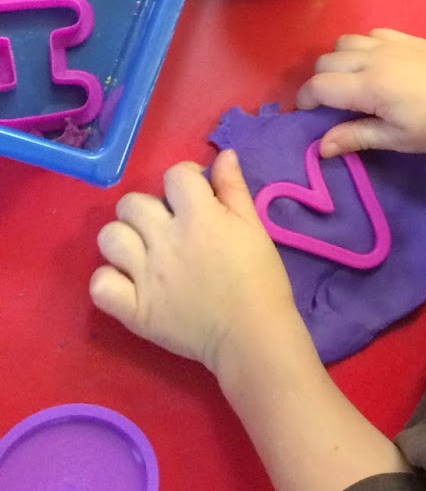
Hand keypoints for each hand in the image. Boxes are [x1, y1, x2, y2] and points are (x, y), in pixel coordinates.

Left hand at [90, 149, 304, 375]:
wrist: (253, 335)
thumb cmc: (260, 280)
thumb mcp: (254, 227)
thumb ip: (234, 189)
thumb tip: (221, 155)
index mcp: (200, 218)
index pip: (174, 175)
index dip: (185, 179)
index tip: (195, 195)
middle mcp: (166, 242)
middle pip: (131, 203)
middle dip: (149, 208)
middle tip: (166, 227)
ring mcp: (145, 277)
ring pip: (109, 237)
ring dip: (124, 239)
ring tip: (143, 252)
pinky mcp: (134, 310)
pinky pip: (99, 284)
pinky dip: (110, 280)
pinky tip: (128, 283)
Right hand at [296, 29, 425, 156]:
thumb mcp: (400, 140)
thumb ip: (357, 137)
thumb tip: (320, 147)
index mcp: (370, 85)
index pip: (319, 85)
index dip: (305, 102)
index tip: (308, 119)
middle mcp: (374, 57)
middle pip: (326, 61)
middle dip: (320, 83)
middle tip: (333, 108)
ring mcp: (391, 42)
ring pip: (344, 42)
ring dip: (339, 62)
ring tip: (353, 87)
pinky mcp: (407, 37)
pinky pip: (369, 34)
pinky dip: (361, 48)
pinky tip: (376, 68)